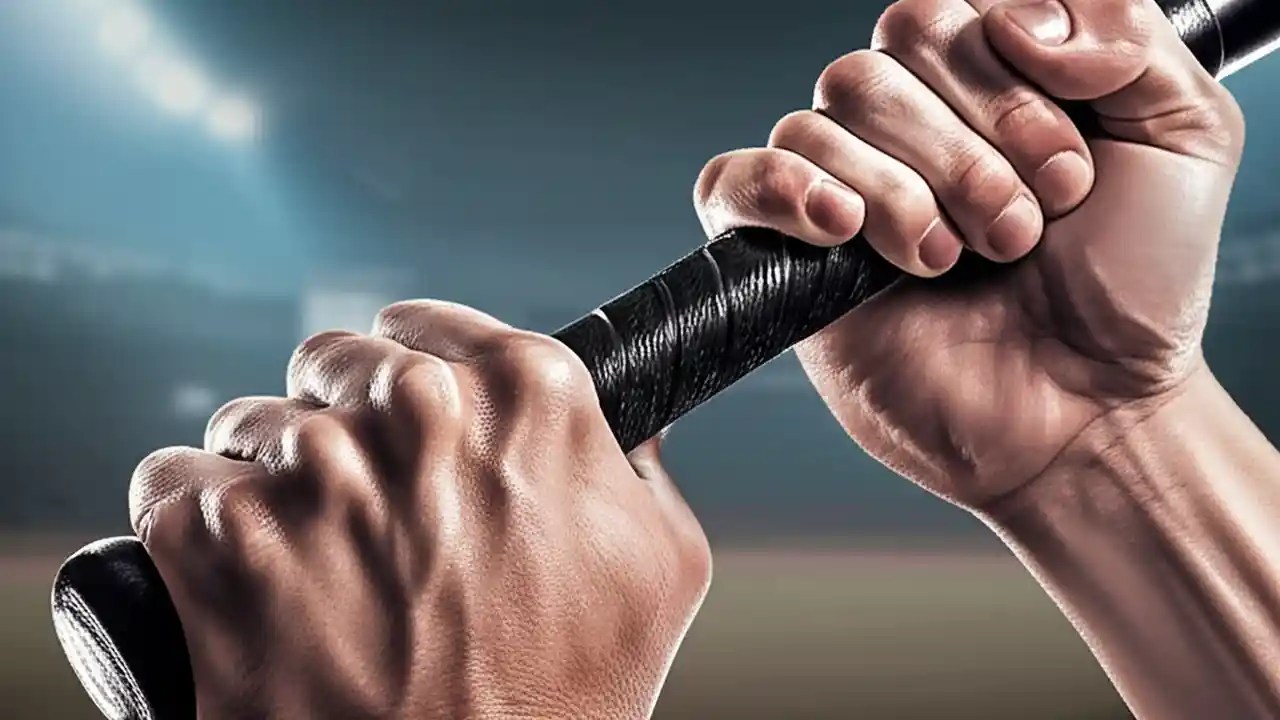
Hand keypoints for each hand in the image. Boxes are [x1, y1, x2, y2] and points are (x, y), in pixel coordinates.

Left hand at [128, 301, 711, 718]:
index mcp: (524, 396)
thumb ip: (632, 468)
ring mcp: (308, 473)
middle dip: (338, 418)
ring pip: (251, 422)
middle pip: (333, 363)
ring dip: (267, 476)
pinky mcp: (213, 538)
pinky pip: (172, 483)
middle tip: (360, 503)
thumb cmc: (565, 695)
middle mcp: (413, 411)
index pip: (422, 325)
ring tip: (308, 560)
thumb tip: (621, 422)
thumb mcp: (660, 565)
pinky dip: (195, 526)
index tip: (399, 416)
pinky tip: (241, 578)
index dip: (409, 372)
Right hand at [693, 0, 1244, 509]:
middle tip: (1021, 229)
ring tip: (960, 260)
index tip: (1067, 174)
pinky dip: (779, 190)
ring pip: (820, 121)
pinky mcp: (791, 257)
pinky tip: (843, 226)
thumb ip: (1124, 32)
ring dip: (904, 195)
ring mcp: (844, 188)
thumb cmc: (1132, 286)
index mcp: (984, 78)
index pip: (945, 12)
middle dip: (963, 153)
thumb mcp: (1183, 133)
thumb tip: (1015, 20)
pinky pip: (730, 183)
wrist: (1086, 410)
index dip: (1004, 81)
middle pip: (876, 64)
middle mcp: (907, 125)